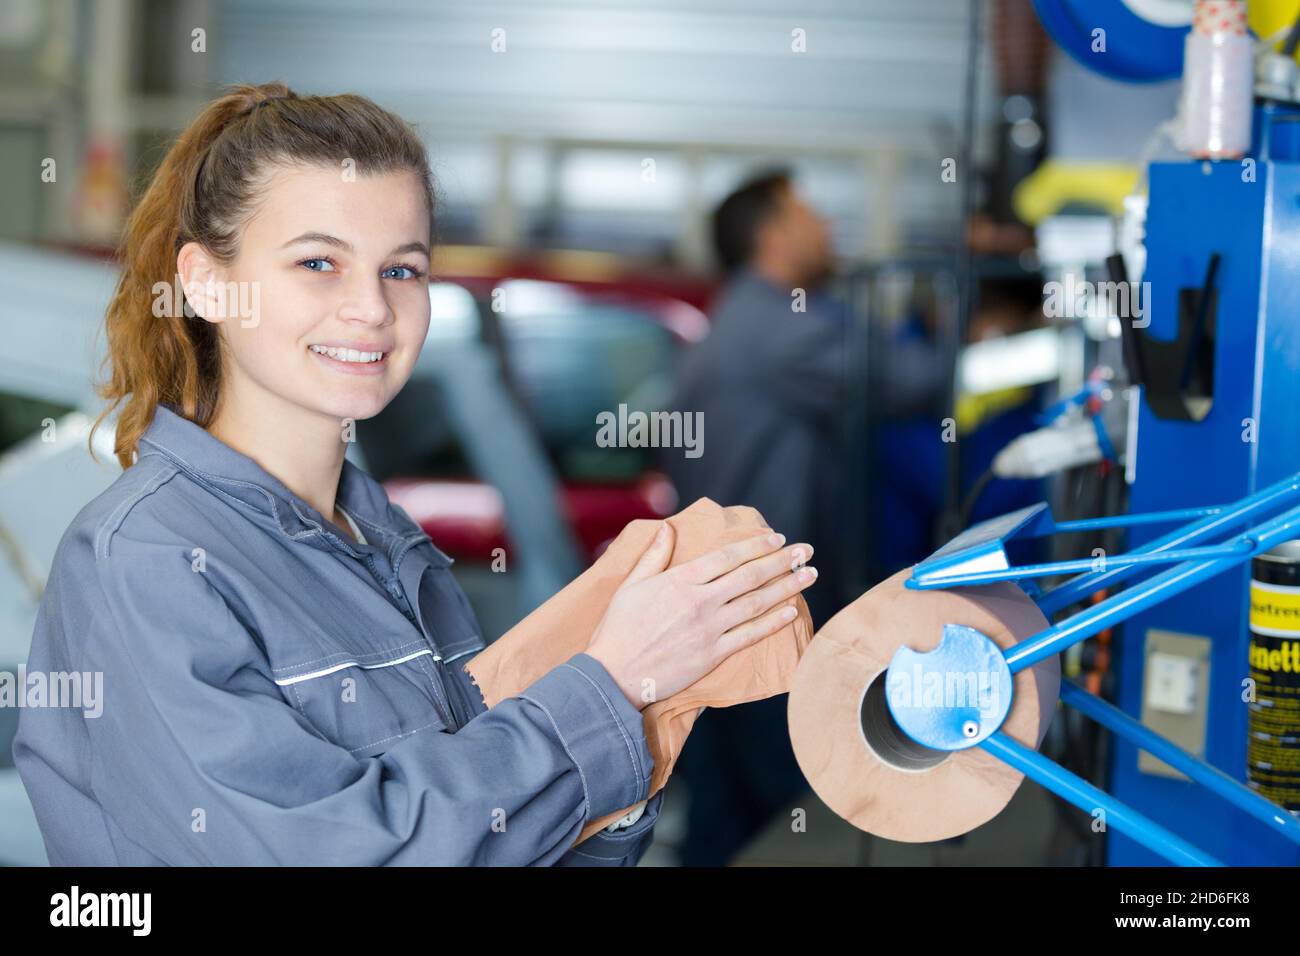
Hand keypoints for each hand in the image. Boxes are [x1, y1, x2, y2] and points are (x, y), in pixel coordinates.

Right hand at [586, 521, 815, 710]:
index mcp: (682, 580)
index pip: (728, 556)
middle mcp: (701, 601)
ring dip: (787, 587)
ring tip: (809, 575)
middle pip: (751, 576)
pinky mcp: (714, 654)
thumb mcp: (631, 584)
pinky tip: (791, 612)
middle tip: (806, 551)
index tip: (777, 538)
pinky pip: (751, 636)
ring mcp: (710, 629)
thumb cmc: (618, 628)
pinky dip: (773, 623)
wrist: (614, 674)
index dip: (756, 545)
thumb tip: (668, 528)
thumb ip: (654, 555)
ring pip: (757, 603)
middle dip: (782, 561)